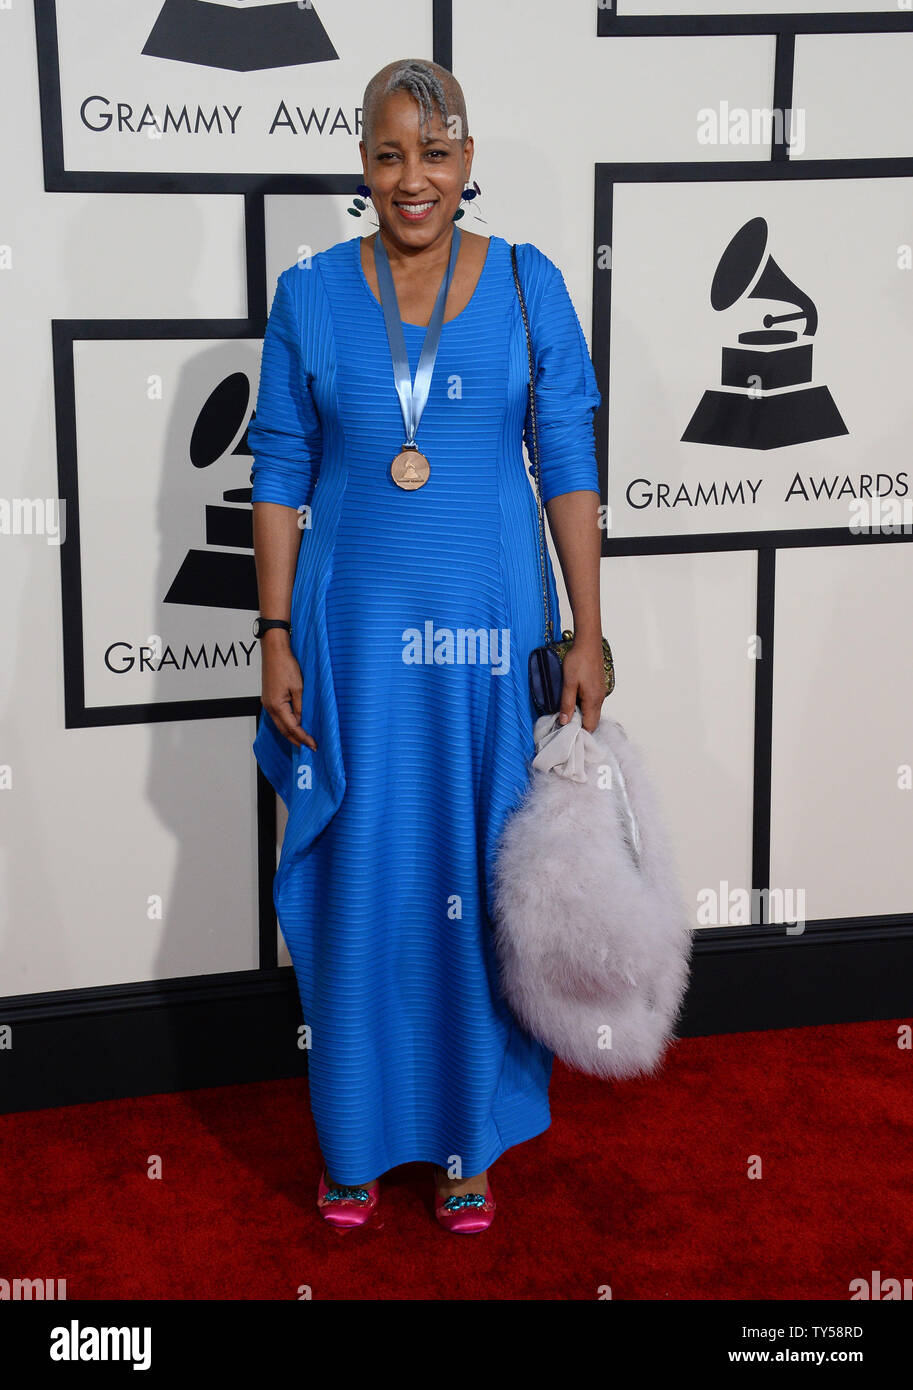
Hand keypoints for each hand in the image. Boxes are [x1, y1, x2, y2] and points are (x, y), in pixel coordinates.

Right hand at [260, 634, 316, 749]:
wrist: (274, 651)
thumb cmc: (285, 665)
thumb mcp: (298, 688)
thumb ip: (300, 707)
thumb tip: (302, 721)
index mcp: (277, 705)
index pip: (292, 728)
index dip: (303, 738)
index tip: (313, 745)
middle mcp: (269, 706)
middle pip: (283, 730)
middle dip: (296, 740)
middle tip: (309, 747)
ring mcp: (268, 703)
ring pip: (280, 724)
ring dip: (291, 733)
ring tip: (303, 740)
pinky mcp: (269, 698)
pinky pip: (278, 716)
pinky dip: (286, 724)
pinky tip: (294, 725)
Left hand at [557, 636, 606, 732]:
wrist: (588, 643)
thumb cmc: (579, 661)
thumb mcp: (568, 683)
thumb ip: (566, 703)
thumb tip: (564, 721)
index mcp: (593, 701)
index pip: (590, 726)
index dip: (579, 731)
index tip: (566, 732)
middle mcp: (599, 699)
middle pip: (592, 721)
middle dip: (580, 725)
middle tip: (565, 724)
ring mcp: (600, 693)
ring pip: (593, 712)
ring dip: (581, 715)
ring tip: (568, 713)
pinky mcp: (598, 687)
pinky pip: (593, 703)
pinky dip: (584, 707)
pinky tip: (574, 702)